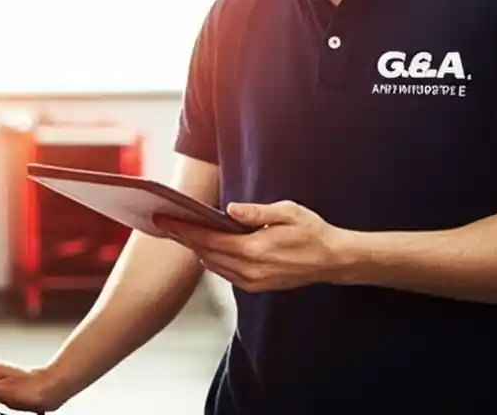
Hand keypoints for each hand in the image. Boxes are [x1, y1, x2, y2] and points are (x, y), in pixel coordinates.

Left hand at [156, 200, 355, 291]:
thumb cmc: (312, 231)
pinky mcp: (256, 286)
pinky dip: (212, 259)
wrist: (333, 260)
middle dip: (184, 237)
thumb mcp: (287, 212)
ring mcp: (252, 281)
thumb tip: (230, 209)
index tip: (162, 220)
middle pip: (205, 253)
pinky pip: (225, 273)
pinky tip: (207, 247)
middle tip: (165, 223)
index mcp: (254, 250)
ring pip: (213, 265)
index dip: (182, 229)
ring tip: (181, 232)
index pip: (208, 239)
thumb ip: (257, 212)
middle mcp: (249, 270)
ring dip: (197, 249)